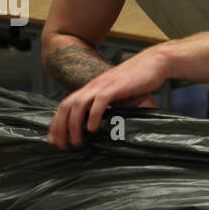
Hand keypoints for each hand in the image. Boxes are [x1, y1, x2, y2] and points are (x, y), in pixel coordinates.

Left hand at [47, 48, 167, 147]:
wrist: (153, 64)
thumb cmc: (138, 83)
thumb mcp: (120, 100)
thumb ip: (111, 112)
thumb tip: (108, 130)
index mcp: (91, 90)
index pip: (66, 106)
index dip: (57, 123)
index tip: (55, 140)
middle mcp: (92, 87)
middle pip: (66, 106)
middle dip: (60, 127)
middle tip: (60, 145)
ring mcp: (102, 86)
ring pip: (78, 105)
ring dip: (74, 125)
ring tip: (76, 142)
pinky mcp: (115, 86)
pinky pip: (99, 102)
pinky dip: (93, 116)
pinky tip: (92, 129)